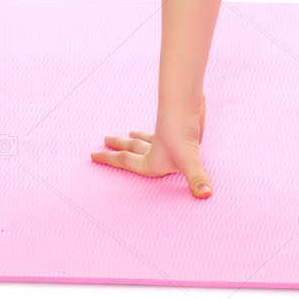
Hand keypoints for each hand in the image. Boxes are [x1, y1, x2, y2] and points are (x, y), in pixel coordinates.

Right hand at [92, 98, 211, 197]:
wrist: (187, 103)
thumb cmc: (183, 134)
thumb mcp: (189, 160)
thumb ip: (196, 179)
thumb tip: (206, 194)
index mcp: (151, 161)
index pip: (125, 162)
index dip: (109, 160)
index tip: (93, 154)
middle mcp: (155, 150)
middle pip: (131, 148)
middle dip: (117, 147)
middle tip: (104, 140)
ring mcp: (165, 138)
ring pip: (145, 139)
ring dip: (135, 138)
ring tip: (129, 134)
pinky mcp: (175, 129)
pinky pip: (159, 132)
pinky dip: (154, 132)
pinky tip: (159, 130)